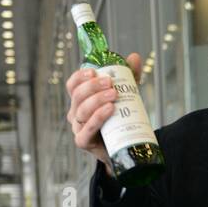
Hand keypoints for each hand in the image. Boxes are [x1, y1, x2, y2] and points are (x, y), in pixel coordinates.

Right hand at [65, 51, 142, 172]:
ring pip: (82, 111)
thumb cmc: (120, 121)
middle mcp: (75, 113)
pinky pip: (86, 129)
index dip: (80, 77)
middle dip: (93, 87)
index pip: (73, 85)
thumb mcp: (126, 96)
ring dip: (97, 100)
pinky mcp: (83, 142)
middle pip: (77, 96)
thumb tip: (134, 57)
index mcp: (80, 100)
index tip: (94, 71)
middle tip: (110, 83)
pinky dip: (97, 118)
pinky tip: (109, 110)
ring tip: (114, 95)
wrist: (124, 149)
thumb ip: (129, 77)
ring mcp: (78, 128)